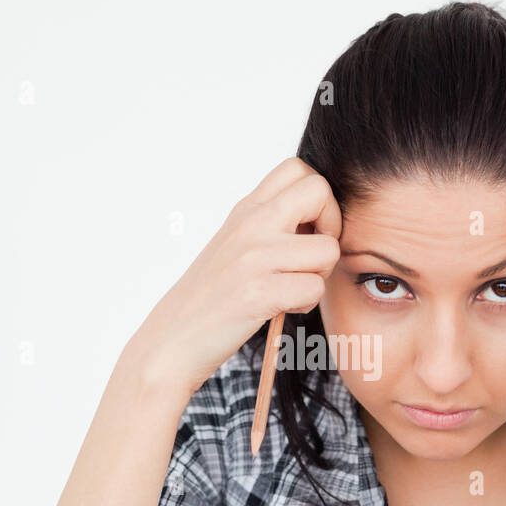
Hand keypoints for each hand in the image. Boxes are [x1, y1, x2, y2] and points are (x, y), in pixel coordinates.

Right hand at [131, 157, 341, 398]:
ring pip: (327, 250)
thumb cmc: (212, 296)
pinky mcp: (258, 293)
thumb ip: (269, 222)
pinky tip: (281, 308)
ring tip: (291, 289)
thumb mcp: (236, 242)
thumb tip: (319, 216)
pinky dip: (305, 304)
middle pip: (319, 191)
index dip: (318, 199)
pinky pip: (314, 289)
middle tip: (312, 256)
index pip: (298, 168)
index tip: (308, 230)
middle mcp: (250, 224)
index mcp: (246, 209)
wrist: (173, 337)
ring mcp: (253, 257)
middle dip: (332, 225)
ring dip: (319, 276)